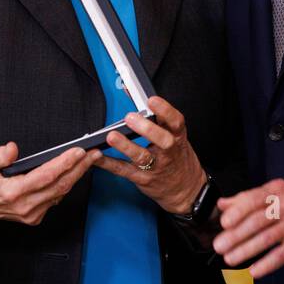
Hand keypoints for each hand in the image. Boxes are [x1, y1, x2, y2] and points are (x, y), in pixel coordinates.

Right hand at [0, 141, 95, 226]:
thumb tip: (13, 149)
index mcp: (12, 192)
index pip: (46, 175)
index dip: (65, 162)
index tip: (79, 150)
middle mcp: (25, 206)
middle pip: (60, 185)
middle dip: (80, 168)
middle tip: (95, 153)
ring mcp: (30, 214)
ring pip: (60, 193)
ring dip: (77, 176)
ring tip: (90, 159)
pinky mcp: (33, 217)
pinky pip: (54, 199)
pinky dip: (66, 185)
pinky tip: (74, 172)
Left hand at [93, 96, 207, 214]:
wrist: (185, 188)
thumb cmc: (177, 157)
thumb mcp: (176, 136)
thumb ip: (159, 118)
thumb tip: (136, 94)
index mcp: (178, 137)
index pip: (176, 122)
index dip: (165, 110)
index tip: (152, 100)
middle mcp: (168, 152)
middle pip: (162, 140)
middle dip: (147, 129)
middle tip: (130, 117)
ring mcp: (156, 166)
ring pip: (142, 157)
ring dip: (126, 146)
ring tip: (112, 136)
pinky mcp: (143, 179)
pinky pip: (123, 170)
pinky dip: (108, 163)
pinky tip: (97, 155)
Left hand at [213, 179, 283, 276]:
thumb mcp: (275, 192)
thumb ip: (248, 198)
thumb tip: (222, 204)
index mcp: (276, 191)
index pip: (253, 199)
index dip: (238, 211)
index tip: (224, 223)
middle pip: (258, 221)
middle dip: (236, 235)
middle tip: (220, 246)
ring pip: (267, 238)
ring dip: (247, 250)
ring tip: (230, 259)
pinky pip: (283, 254)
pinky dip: (267, 264)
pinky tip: (254, 271)